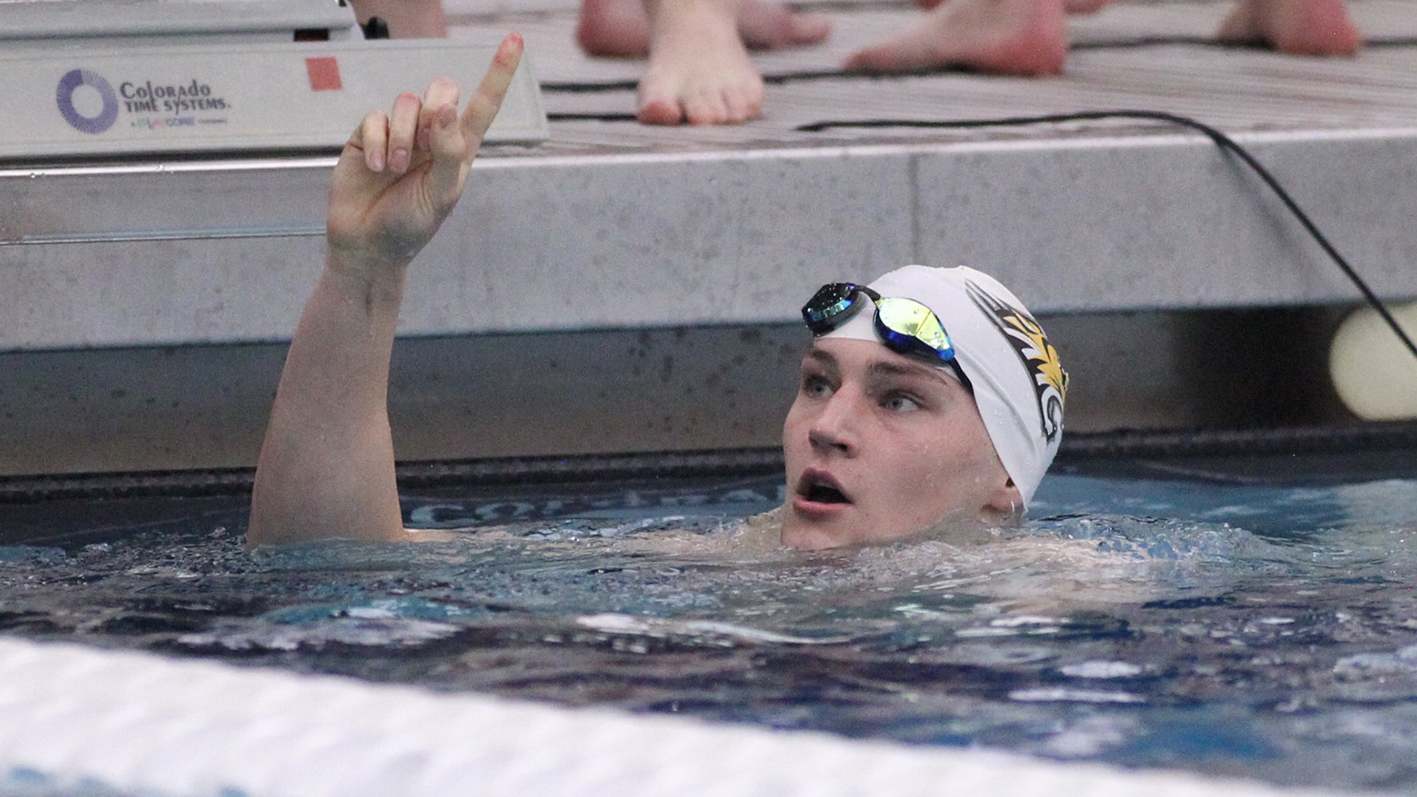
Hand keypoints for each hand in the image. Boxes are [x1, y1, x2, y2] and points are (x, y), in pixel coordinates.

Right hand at [326, 34, 523, 277]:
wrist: (368, 244)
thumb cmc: (411, 224)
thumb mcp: (441, 194)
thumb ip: (449, 151)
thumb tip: (448, 109)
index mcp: (460, 149)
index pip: (483, 105)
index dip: (498, 73)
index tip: (515, 41)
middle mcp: (433, 136)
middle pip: (442, 90)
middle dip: (435, 107)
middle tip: (426, 141)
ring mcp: (400, 133)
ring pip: (407, 101)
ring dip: (403, 135)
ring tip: (394, 168)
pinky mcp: (368, 135)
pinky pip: (376, 116)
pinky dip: (376, 141)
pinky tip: (375, 167)